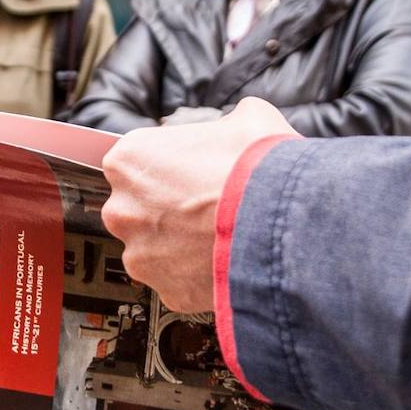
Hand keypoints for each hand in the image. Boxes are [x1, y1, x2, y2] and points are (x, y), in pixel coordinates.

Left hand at [101, 96, 296, 311]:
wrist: (286, 226)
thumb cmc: (261, 169)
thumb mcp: (249, 118)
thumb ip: (226, 123)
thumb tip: (235, 126)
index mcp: (130, 159)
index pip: (136, 161)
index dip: (168, 166)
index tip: (188, 173)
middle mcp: (124, 209)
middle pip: (138, 207)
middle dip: (167, 208)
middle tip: (206, 206)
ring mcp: (141, 254)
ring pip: (155, 248)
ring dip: (180, 244)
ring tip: (219, 235)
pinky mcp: (165, 290)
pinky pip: (178, 280)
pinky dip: (197, 275)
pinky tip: (224, 260)